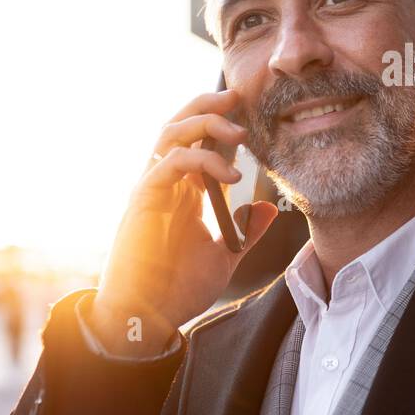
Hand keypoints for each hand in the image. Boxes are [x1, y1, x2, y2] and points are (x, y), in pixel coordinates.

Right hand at [89, 90, 279, 355]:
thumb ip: (247, 231)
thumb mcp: (225, 255)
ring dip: (205, 123)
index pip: (197, 139)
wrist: (146, 318)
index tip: (248, 107)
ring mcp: (152, 189)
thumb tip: (270, 209)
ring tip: (240, 132)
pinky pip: (167, 164)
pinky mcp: (143, 201)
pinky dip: (200, 160)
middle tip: (237, 96)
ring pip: (170, 135)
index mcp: (183, 189)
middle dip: (207, 105)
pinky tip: (230, 174)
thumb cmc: (177, 287)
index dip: (218, 118)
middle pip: (179, 125)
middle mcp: (165, 182)